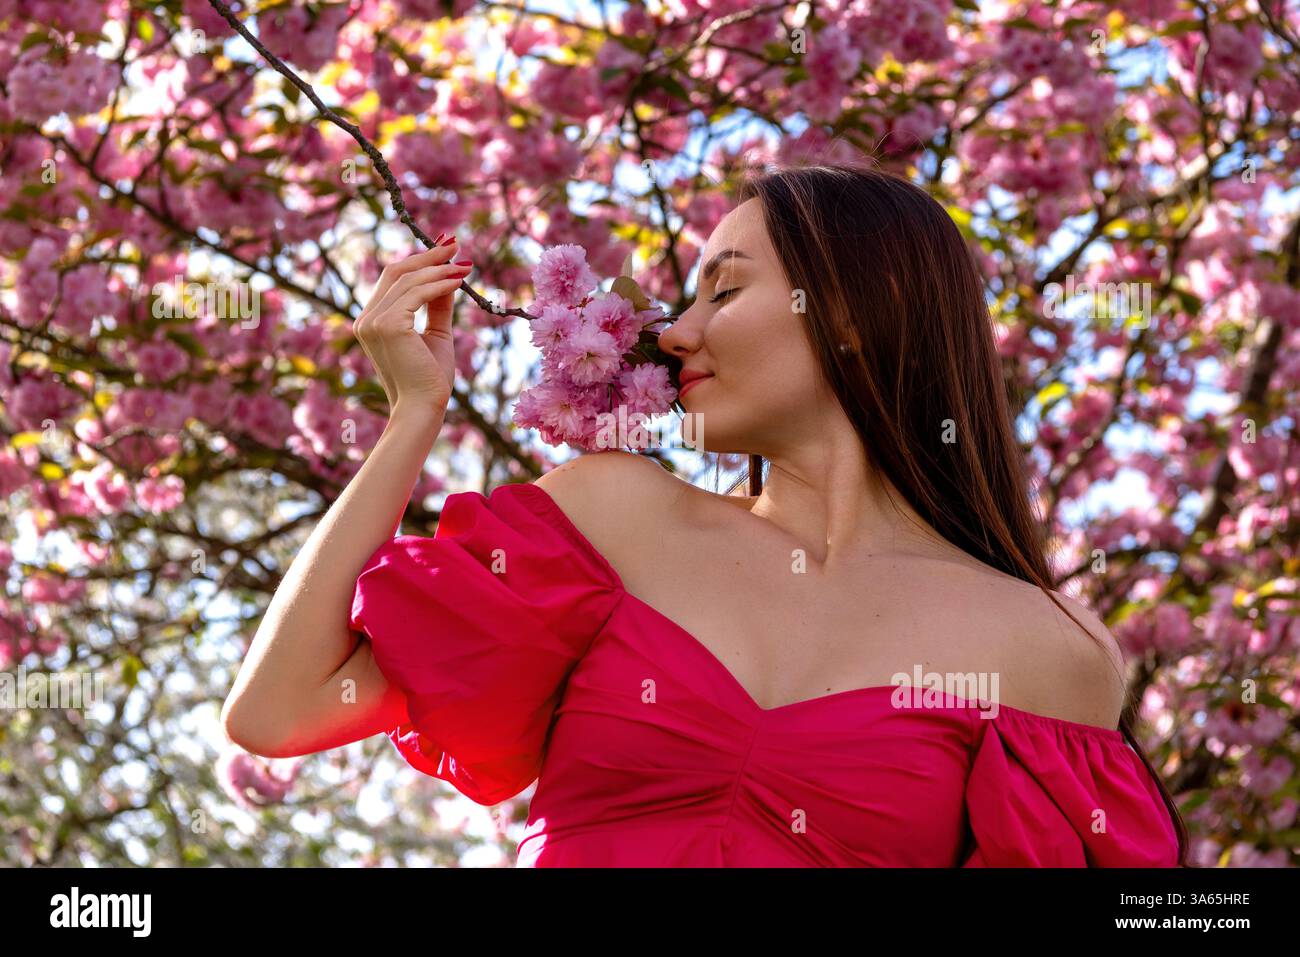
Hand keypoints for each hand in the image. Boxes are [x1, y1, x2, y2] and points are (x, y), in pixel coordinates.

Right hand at [353, 237, 472, 413]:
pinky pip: (417, 294)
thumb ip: (438, 305)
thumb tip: (449, 275)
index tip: (445, 248)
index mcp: (372, 321)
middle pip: (397, 272)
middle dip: (428, 255)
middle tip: (456, 244)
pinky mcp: (387, 326)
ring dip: (440, 269)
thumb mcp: (436, 334)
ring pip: (409, 281)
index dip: (420, 260)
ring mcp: (373, 322)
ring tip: (465, 265)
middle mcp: (366, 319)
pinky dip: (440, 284)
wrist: (424, 409)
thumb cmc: (430, 379)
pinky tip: (460, 280)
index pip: (393, 280)